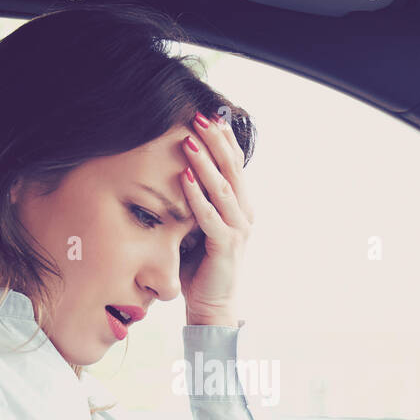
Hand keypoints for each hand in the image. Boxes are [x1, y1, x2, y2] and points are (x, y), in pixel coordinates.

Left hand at [178, 110, 253, 324]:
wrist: (212, 305)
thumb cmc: (201, 266)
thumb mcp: (198, 225)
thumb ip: (195, 201)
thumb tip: (174, 172)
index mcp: (240, 205)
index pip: (234, 164)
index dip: (223, 139)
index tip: (208, 115)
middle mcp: (245, 213)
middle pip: (233, 169)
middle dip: (215, 141)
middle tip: (199, 117)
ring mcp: (238, 230)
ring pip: (223, 188)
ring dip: (206, 162)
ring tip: (190, 140)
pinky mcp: (226, 246)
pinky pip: (211, 217)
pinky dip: (198, 197)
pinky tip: (185, 178)